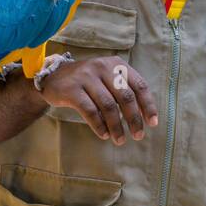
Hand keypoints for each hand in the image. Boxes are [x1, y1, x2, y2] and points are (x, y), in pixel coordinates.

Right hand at [38, 56, 158, 144]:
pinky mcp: (72, 89)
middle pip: (125, 97)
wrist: (53, 77)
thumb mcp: (107, 78)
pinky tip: (104, 135)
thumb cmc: (87, 82)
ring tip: (120, 140)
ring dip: (117, 126)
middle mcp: (103, 67)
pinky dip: (99, 125)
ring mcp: (86, 77)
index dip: (148, 105)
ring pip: (108, 106)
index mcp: (117, 65)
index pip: (139, 85)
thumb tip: (143, 116)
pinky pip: (90, 110)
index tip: (152, 123)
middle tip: (138, 135)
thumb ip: (124, 91)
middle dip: (134, 119)